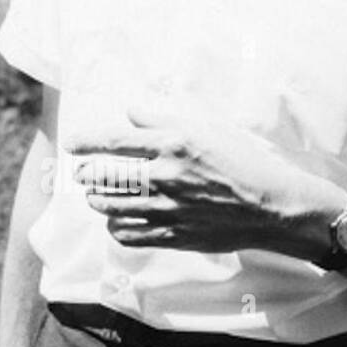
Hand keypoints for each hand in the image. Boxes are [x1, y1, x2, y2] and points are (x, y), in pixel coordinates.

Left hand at [66, 100, 340, 257]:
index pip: (114, 140)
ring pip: (111, 208)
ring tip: (95, 196)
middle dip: (86, 175)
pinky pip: (128, 234)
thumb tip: (130, 112)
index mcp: (173, 145)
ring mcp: (167, 209)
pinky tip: (116, 221)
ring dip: (97, 200)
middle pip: (105, 177)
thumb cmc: (244, 162)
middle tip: (82, 173)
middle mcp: (165, 177)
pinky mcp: (173, 235)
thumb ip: (163, 120)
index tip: (71, 144)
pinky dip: (116, 227)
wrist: (274, 207)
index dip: (86, 141)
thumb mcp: (207, 128)